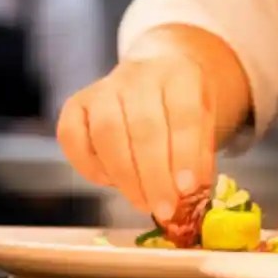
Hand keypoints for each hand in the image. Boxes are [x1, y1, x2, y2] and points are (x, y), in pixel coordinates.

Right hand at [56, 53, 217, 222]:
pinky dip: (86, 164)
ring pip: (106, 131)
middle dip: (154, 175)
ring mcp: (104, 87)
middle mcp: (139, 75)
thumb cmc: (181, 103)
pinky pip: (70, 134)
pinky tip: (108, 181)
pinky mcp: (77, 102)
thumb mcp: (206, 120)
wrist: (157, 69)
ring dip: (124, 176)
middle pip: (142, 126)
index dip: (184, 153)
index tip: (187, 188)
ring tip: (141, 202)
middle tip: (164, 208)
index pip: (182, 113)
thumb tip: (190, 191)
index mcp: (178, 74)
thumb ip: (199, 154)